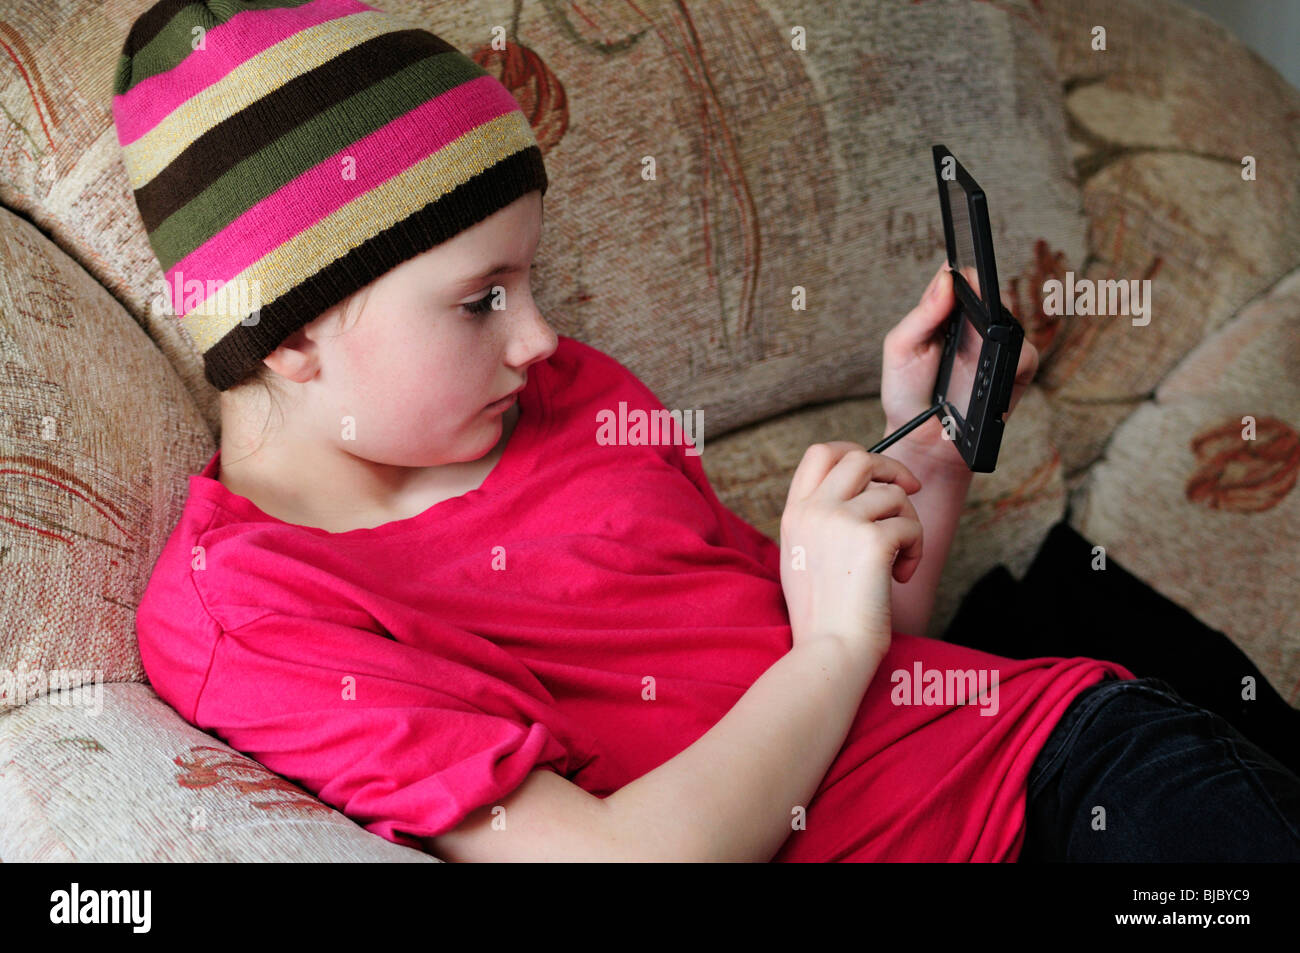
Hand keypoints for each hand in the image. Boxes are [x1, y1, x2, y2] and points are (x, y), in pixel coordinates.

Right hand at [780, 443, 922, 663]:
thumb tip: (861, 494)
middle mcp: (814, 510)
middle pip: (860, 458)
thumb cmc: (823, 615)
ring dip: (908, 524)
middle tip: (909, 492)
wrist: (831, 649)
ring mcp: (840, 521)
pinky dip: (915, 550)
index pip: (820, 454)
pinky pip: (910, 525)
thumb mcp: (804, 557)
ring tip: (898, 560)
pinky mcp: (872, 539)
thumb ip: (820, 521)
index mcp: (795, 513)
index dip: (853, 452)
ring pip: (894, 495)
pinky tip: (900, 576)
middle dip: (891, 471)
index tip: (875, 471)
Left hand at [880, 264, 1038, 471]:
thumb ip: (922, 314)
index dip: (962, 273)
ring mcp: (995, 348)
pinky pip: (1025, 354)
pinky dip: (1011, 359)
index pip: (960, 279)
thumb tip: (946, 279)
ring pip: (1012, 322)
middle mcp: (973, 326)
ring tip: (973, 343)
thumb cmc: (907, 391)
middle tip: (968, 305)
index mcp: (944, 313)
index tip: (957, 274)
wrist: (921, 439)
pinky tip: (989, 370)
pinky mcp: (1013, 371)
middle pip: (992, 293)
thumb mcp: (901, 348)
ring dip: (995, 330)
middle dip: (983, 297)